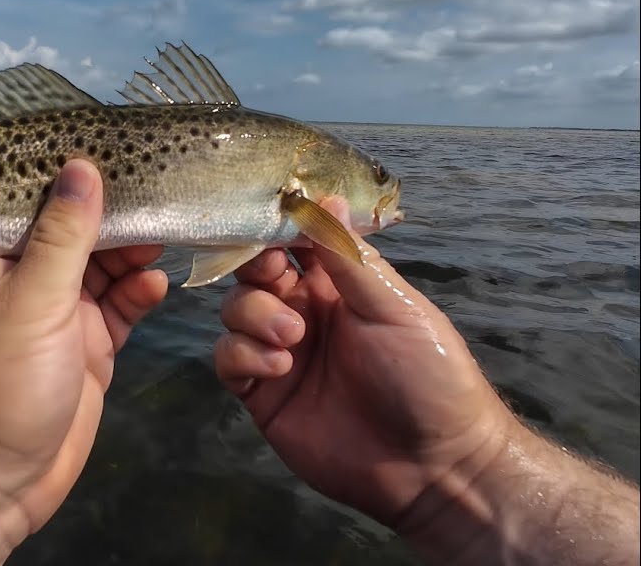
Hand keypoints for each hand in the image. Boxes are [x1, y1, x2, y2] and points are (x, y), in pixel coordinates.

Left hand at [0, 159, 168, 547]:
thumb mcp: (30, 302)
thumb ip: (61, 237)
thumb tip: (80, 166)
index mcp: (1, 261)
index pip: (46, 205)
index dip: (85, 180)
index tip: (131, 151)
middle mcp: (30, 284)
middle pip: (83, 236)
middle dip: (121, 217)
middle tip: (168, 192)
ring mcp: (60, 320)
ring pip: (106, 272)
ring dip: (135, 255)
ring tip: (170, 234)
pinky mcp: (87, 354)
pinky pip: (119, 311)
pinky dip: (139, 295)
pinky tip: (158, 282)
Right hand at [214, 198, 516, 526]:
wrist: (433, 466)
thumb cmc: (427, 375)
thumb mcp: (393, 307)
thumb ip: (348, 257)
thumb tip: (323, 194)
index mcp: (340, 284)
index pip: (294, 241)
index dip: (276, 227)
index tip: (267, 219)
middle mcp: (305, 311)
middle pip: (253, 271)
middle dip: (254, 268)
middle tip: (273, 279)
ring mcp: (280, 352)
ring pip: (234, 311)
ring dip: (253, 315)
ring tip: (291, 340)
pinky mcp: (261, 394)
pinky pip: (228, 359)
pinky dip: (242, 354)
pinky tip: (277, 368)